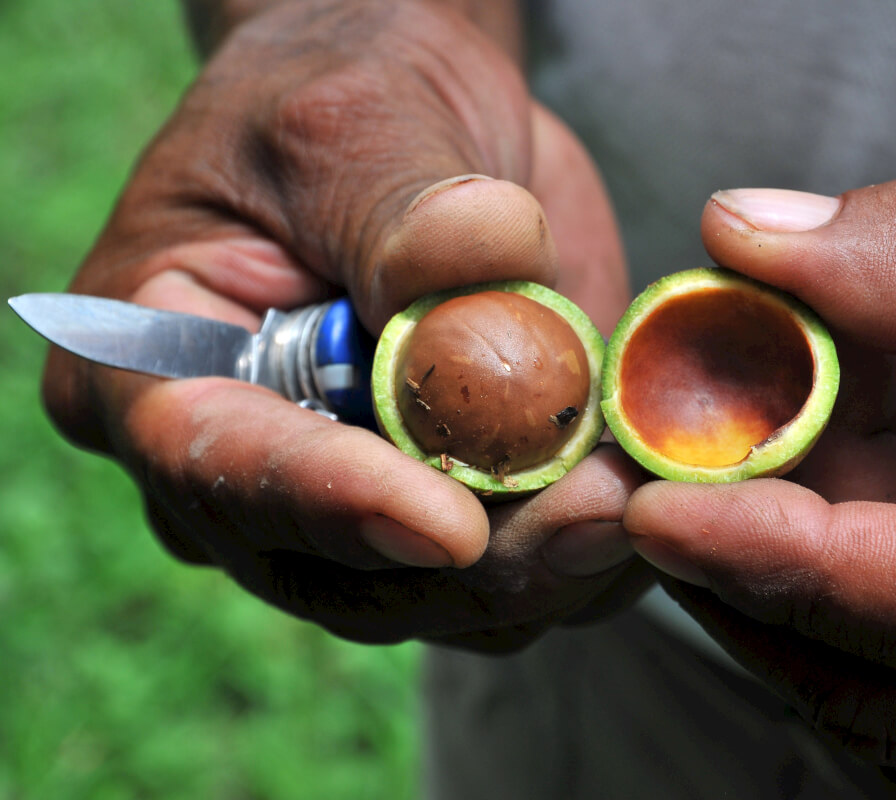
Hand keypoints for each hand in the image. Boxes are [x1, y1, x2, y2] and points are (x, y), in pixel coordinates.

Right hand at [42, 0, 646, 647]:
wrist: (420, 132)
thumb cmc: (347, 104)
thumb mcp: (356, 120)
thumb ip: (406, 202)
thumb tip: (486, 254)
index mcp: (156, 373)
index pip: (220, 465)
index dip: (335, 504)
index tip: (448, 523)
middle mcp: (239, 476)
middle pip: (345, 574)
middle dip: (482, 559)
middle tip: (605, 510)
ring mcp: (349, 516)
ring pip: (445, 599)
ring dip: (552, 563)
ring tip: (640, 489)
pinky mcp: (448, 519)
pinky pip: (517, 579)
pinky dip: (587, 554)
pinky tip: (643, 492)